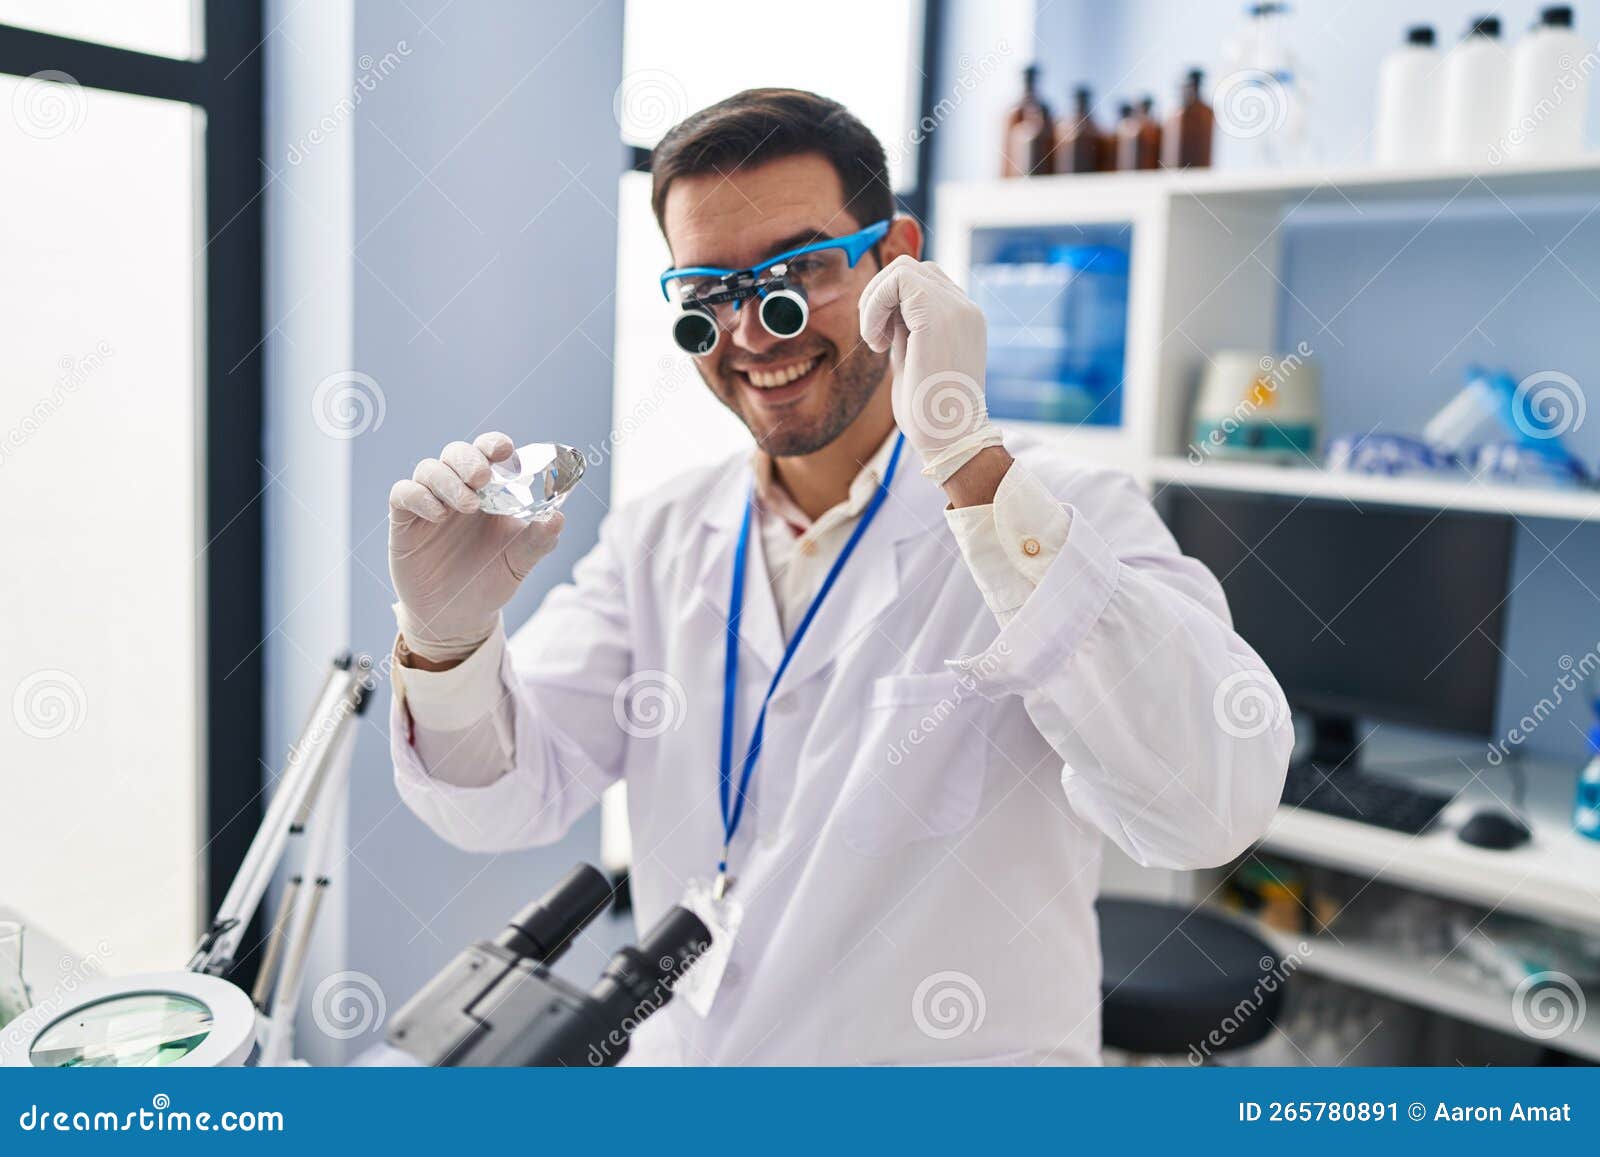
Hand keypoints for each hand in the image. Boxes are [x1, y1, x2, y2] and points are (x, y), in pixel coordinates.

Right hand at [388, 431, 562, 663]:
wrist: (458, 617)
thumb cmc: (490, 580)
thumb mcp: (519, 563)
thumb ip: (538, 541)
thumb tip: (558, 518)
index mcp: (489, 491)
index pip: (489, 452)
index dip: (494, 444)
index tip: (504, 451)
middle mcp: (458, 490)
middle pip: (456, 452)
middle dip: (469, 458)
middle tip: (483, 477)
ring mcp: (430, 503)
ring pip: (429, 468)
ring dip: (448, 480)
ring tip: (468, 506)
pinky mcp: (405, 521)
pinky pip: (403, 493)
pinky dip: (419, 496)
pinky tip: (438, 515)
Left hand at [858, 255, 1001, 481]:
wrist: (950, 439)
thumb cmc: (930, 413)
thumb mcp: (915, 358)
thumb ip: (906, 329)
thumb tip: (884, 309)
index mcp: (963, 318)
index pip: (923, 281)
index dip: (890, 301)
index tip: (882, 338)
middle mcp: (964, 308)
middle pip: (911, 268)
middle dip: (879, 295)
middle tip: (873, 337)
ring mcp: (956, 309)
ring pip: (902, 268)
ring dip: (875, 299)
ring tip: (876, 340)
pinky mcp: (939, 316)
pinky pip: (898, 281)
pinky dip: (875, 305)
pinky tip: (877, 342)